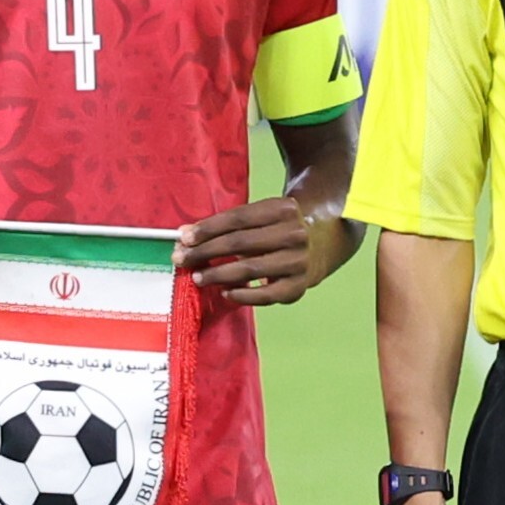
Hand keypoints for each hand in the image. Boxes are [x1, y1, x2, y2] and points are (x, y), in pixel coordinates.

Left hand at [181, 198, 352, 307]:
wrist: (323, 243)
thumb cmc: (279, 229)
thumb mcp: (262, 216)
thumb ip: (228, 224)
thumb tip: (185, 234)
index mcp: (283, 209)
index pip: (238, 218)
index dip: (207, 229)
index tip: (184, 238)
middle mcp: (295, 233)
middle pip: (240, 243)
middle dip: (205, 252)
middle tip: (181, 259)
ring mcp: (299, 261)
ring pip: (249, 269)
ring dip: (218, 274)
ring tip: (198, 277)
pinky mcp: (299, 285)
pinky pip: (265, 295)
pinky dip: (242, 295)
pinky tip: (225, 292)